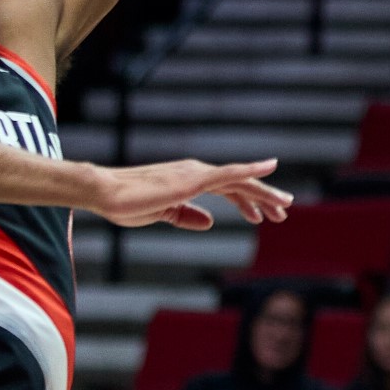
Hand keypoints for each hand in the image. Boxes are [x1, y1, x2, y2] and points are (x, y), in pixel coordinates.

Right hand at [88, 159, 292, 230]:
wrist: (106, 193)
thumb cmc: (127, 203)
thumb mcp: (162, 214)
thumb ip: (186, 216)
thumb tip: (210, 222)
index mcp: (190, 180)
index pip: (228, 190)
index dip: (247, 202)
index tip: (263, 216)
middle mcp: (197, 172)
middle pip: (239, 184)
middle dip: (263, 197)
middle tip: (284, 211)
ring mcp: (197, 173)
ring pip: (240, 181)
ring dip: (264, 192)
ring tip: (284, 206)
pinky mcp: (194, 178)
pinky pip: (229, 173)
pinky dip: (251, 170)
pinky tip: (270, 168)